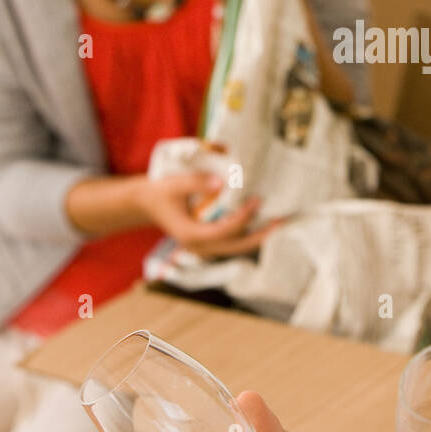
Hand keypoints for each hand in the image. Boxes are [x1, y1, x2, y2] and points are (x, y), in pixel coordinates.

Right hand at [134, 172, 278, 259]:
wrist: (148, 203)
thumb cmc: (162, 192)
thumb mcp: (175, 184)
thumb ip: (197, 182)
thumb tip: (222, 183)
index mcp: (190, 236)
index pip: (224, 231)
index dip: (243, 218)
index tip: (257, 201)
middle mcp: (200, 247)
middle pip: (237, 246)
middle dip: (261, 235)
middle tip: (281, 221)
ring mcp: (205, 248)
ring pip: (238, 247)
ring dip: (259, 236)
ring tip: (279, 223)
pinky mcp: (210, 243)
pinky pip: (234, 242)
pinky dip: (249, 234)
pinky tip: (264, 222)